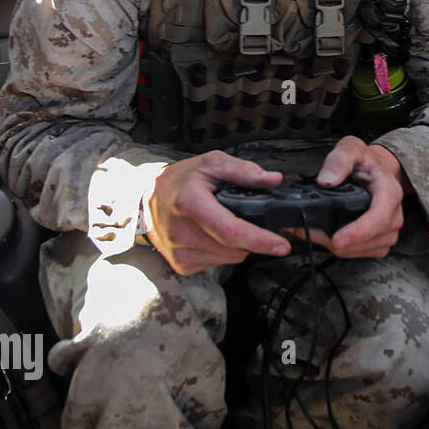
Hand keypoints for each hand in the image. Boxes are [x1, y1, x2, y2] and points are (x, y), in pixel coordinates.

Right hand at [144, 152, 291, 275]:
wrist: (146, 197)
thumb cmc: (180, 180)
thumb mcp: (211, 163)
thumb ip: (243, 171)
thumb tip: (272, 179)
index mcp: (190, 203)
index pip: (231, 231)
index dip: (260, 240)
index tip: (282, 245)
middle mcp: (181, 232)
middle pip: (234, 248)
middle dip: (255, 240)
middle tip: (263, 228)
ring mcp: (179, 252)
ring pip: (230, 258)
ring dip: (239, 246)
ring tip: (231, 226)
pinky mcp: (181, 265)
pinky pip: (217, 264)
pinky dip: (225, 252)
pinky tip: (216, 236)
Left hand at [280, 135, 407, 257]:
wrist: (377, 170)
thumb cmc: (366, 162)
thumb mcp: (352, 148)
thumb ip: (339, 160)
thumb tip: (326, 180)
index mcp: (390, 193)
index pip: (378, 219)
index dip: (358, 232)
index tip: (337, 239)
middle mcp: (394, 215)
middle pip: (367, 240)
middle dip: (335, 240)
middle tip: (306, 230)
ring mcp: (389, 231)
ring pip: (361, 250)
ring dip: (335, 247)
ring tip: (312, 232)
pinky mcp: (381, 241)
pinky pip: (361, 254)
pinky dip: (342, 250)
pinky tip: (327, 238)